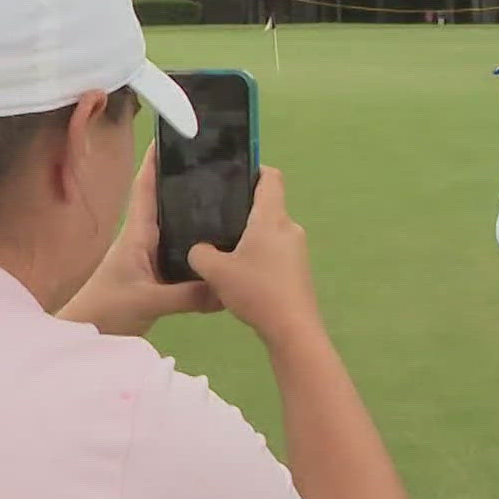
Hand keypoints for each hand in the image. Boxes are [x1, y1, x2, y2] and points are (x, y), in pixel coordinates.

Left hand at [59, 143, 220, 336]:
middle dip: (188, 180)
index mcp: (139, 232)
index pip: (147, 186)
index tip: (174, 134)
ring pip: (178, 224)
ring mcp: (152, 254)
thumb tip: (228, 287)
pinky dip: (200, 243)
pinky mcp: (158, 272)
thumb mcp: (149, 300)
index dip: (157, 159)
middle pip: (168, 200)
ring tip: (231, 197)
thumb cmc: (109, 309)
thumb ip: (188, 295)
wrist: (92, 333)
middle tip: (221, 163)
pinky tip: (223, 245)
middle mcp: (146, 237)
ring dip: (197, 211)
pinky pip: (183, 249)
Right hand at [185, 167, 323, 343]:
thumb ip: (200, 254)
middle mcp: (289, 227)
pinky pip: (275, 253)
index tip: (233, 174)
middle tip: (216, 218)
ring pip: (269, 233)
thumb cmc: (256, 290)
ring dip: (250, 238)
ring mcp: (297, 250)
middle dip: (243, 210)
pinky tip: (240, 275)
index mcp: (271, 217)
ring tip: (223, 250)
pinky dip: (258, 257)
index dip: (254, 169)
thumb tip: (200, 249)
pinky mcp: (298, 270)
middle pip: (268, 206)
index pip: (271, 177)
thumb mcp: (216, 271)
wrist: (292, 329)